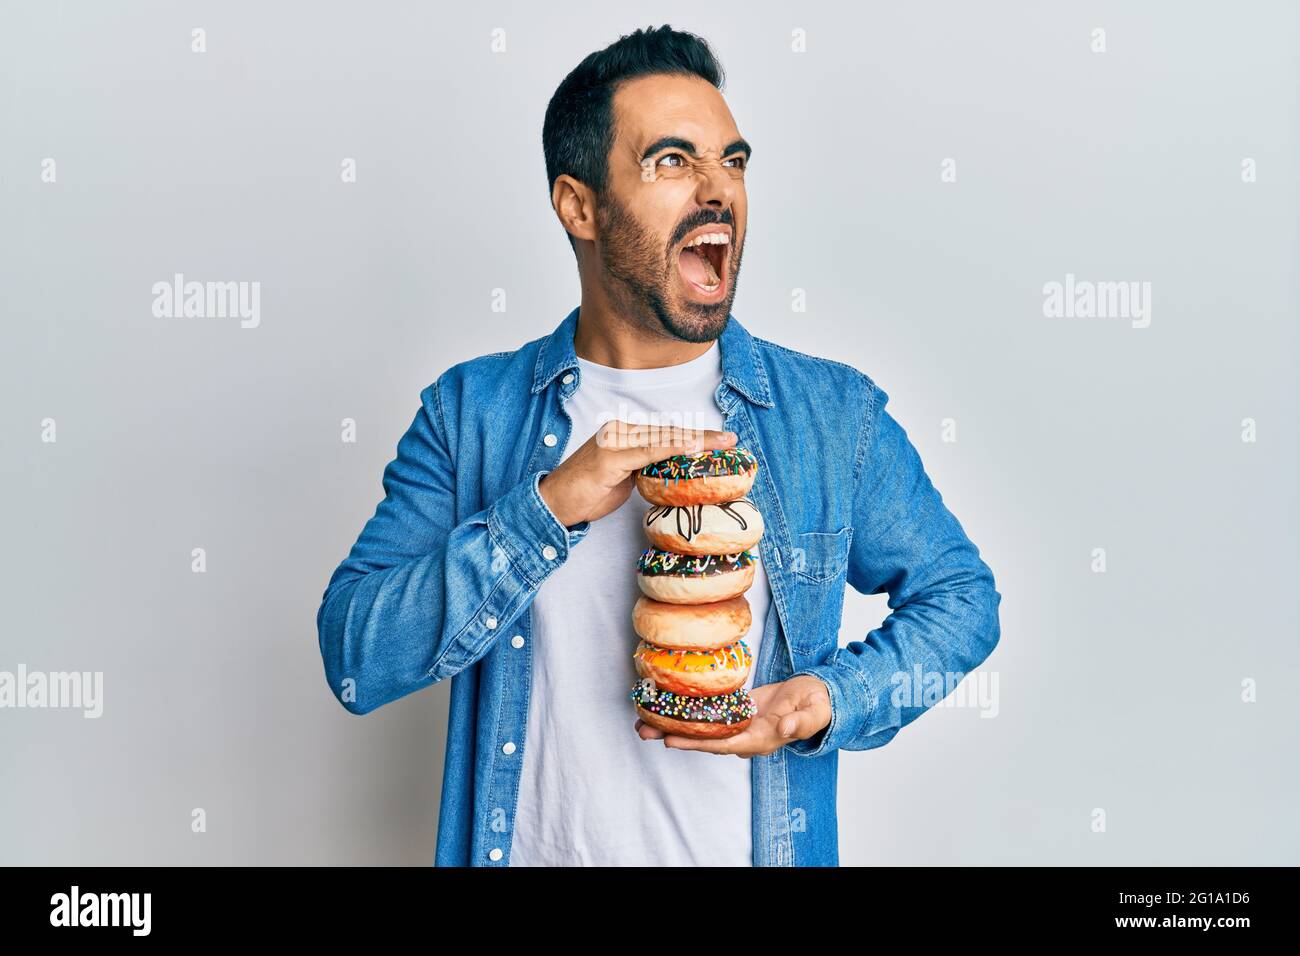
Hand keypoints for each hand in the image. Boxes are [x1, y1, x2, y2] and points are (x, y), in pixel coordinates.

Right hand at [538, 421, 736, 527]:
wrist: (552, 503)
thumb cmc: (586, 494)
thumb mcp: (623, 479)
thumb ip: (645, 470)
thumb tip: (671, 475)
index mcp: (624, 434)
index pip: (666, 434)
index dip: (695, 437)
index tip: (722, 441)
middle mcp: (620, 431)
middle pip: (669, 432)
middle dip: (703, 438)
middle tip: (733, 440)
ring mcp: (614, 441)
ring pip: (662, 438)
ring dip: (695, 441)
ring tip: (722, 444)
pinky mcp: (609, 456)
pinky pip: (648, 451)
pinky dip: (672, 449)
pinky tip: (691, 450)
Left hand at [635, 675, 831, 756]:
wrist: (819, 697)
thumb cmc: (818, 704)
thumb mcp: (814, 711)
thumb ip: (800, 722)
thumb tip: (785, 729)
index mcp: (761, 740)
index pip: (723, 744)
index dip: (697, 744)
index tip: (671, 741)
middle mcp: (745, 737)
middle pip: (704, 740)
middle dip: (674, 736)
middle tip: (643, 731)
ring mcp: (739, 725)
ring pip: (702, 728)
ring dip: (674, 725)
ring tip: (644, 722)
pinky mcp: (737, 711)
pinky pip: (709, 714)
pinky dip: (689, 712)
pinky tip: (669, 705)